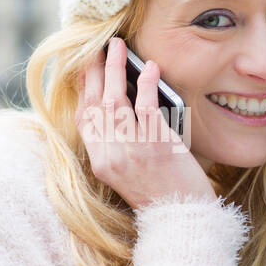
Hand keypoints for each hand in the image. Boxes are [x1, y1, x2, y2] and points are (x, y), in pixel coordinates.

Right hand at [74, 36, 214, 210]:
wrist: (183, 219)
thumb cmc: (163, 194)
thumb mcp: (131, 172)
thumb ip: (121, 143)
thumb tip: (122, 101)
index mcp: (101, 163)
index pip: (84, 118)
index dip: (83, 89)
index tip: (84, 67)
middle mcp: (110, 156)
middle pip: (95, 103)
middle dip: (95, 69)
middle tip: (99, 46)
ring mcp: (132, 151)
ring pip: (115, 101)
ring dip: (115, 68)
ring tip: (119, 46)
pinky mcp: (156, 147)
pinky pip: (145, 107)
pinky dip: (146, 83)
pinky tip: (150, 67)